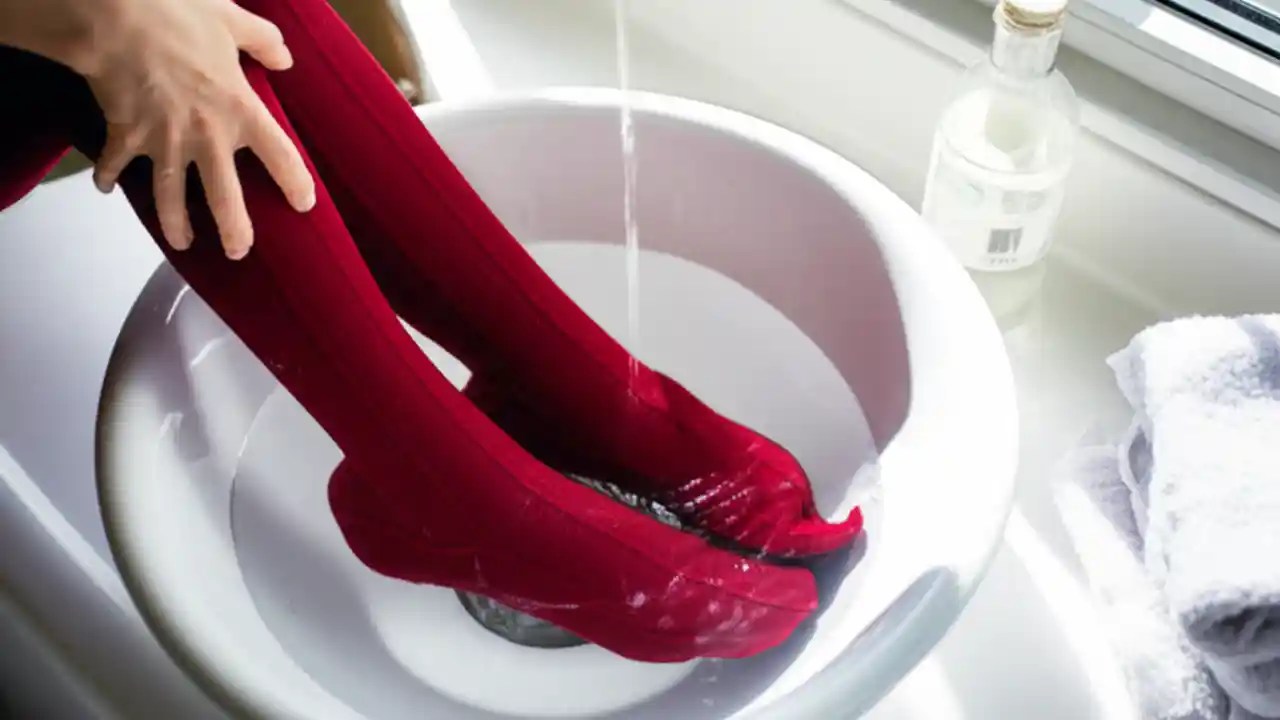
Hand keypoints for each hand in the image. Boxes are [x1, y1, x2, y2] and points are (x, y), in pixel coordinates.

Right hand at [83, 0, 315, 258]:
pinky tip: (105, 186)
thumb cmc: (176, 14)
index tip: (304, 204)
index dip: (296, 183)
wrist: (117, 19)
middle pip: (226, 198)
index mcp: (241, 110)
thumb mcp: (231, 19)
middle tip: (239, 251)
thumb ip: (263, 40)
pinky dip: (108, 176)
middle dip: (234, 231)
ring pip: (172, 198)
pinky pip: (116, 165)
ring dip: (176, 225)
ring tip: (183, 242)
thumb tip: (285, 58)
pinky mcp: (126, 136)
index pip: (281, 156)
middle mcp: (207, 135)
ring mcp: (165, 141)